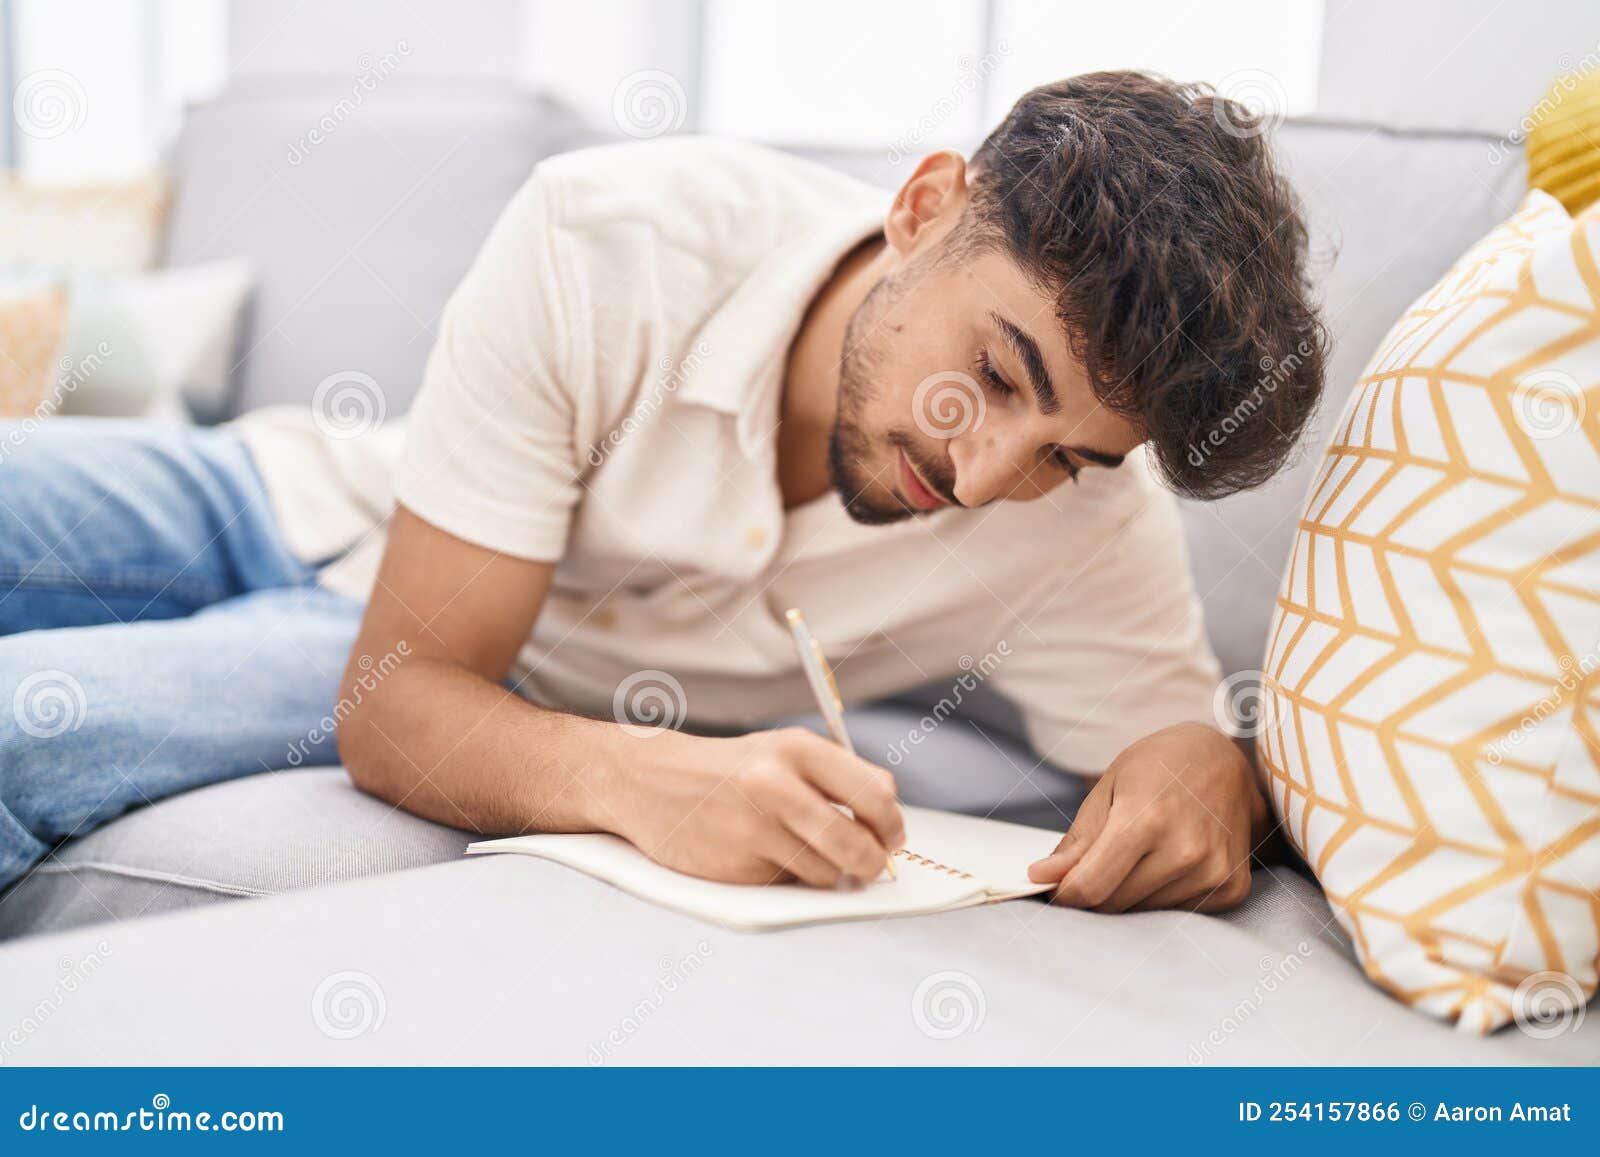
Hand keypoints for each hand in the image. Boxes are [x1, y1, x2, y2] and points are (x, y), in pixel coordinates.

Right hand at [615, 727, 905, 887]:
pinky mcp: (734, 869)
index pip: (874, 796)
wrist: (650, 783)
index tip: (892, 836)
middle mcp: (774, 787)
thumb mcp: (783, 751)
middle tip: (871, 864)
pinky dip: (787, 880)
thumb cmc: (729, 770)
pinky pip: (787, 887)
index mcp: (796, 749)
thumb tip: (890, 810)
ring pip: (826, 874)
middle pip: (857, 845)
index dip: (892, 825)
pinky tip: (762, 856)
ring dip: (827, 873)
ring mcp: (752, 831)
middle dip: (873, 863)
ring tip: (805, 853)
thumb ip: (839, 774)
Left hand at [1027, 722, 1267, 912]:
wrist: (1224, 761)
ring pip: (1143, 912)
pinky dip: (1160, 896)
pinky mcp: (1231, 888)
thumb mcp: (1108, 788)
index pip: (1091, 885)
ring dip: (1129, 894)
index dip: (1064, 894)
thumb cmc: (1159, 767)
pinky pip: (1176, 913)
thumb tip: (1042, 877)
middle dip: (1094, 893)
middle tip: (1095, 866)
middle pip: (1114, 904)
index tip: (1055, 889)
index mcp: (1148, 819)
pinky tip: (1167, 862)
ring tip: (1140, 854)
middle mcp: (1185, 850)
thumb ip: (1077, 840)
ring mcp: (1213, 872)